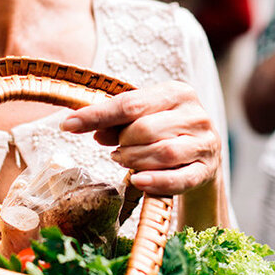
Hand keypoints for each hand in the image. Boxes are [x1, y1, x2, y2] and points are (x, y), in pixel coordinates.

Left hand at [59, 81, 220, 195]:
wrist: (205, 157)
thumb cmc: (166, 132)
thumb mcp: (142, 119)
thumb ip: (116, 122)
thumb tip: (85, 126)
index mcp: (177, 92)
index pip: (130, 103)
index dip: (96, 115)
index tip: (67, 124)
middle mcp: (195, 114)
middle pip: (146, 129)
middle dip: (122, 142)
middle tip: (114, 151)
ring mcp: (204, 143)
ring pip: (162, 152)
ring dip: (134, 160)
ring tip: (123, 161)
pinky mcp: (206, 170)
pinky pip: (180, 178)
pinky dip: (156, 181)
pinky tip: (137, 181)